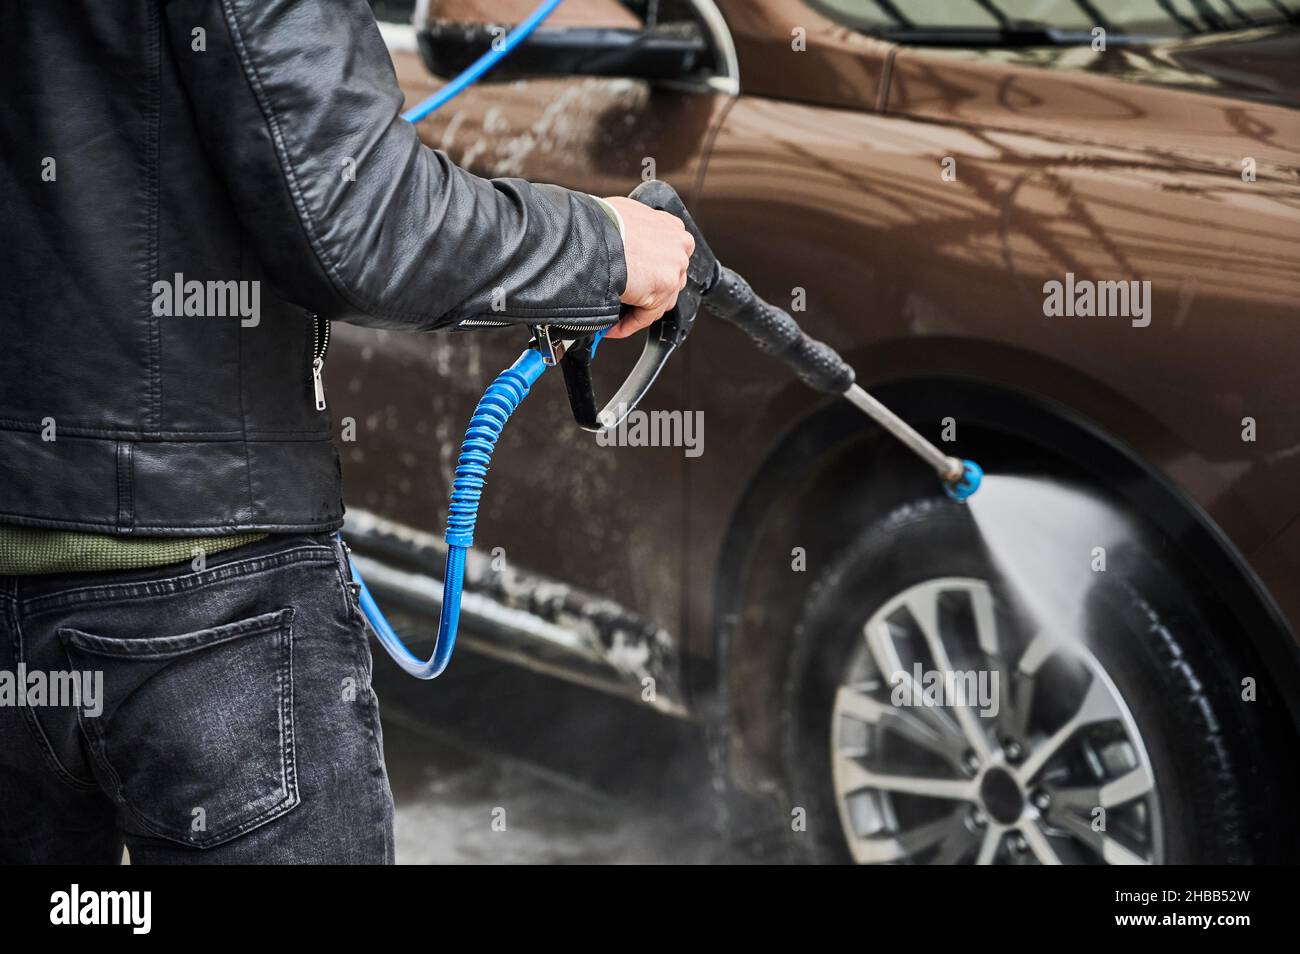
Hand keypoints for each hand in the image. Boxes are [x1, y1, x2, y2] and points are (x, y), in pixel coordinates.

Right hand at [601, 196, 694, 338]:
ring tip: (616, 315)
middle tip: (625, 300)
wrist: (590, 237)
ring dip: (638, 310)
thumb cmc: (599, 224)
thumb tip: (624, 243)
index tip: (636, 281)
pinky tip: (613, 327)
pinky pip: (646, 316)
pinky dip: (628, 324)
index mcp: (671, 227)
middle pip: (668, 280)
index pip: (666, 258)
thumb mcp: (623, 215)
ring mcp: (674, 269)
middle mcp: (678, 247)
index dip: (650, 272)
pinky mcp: (663, 289)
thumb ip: (634, 231)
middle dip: (648, 293)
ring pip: (660, 301)